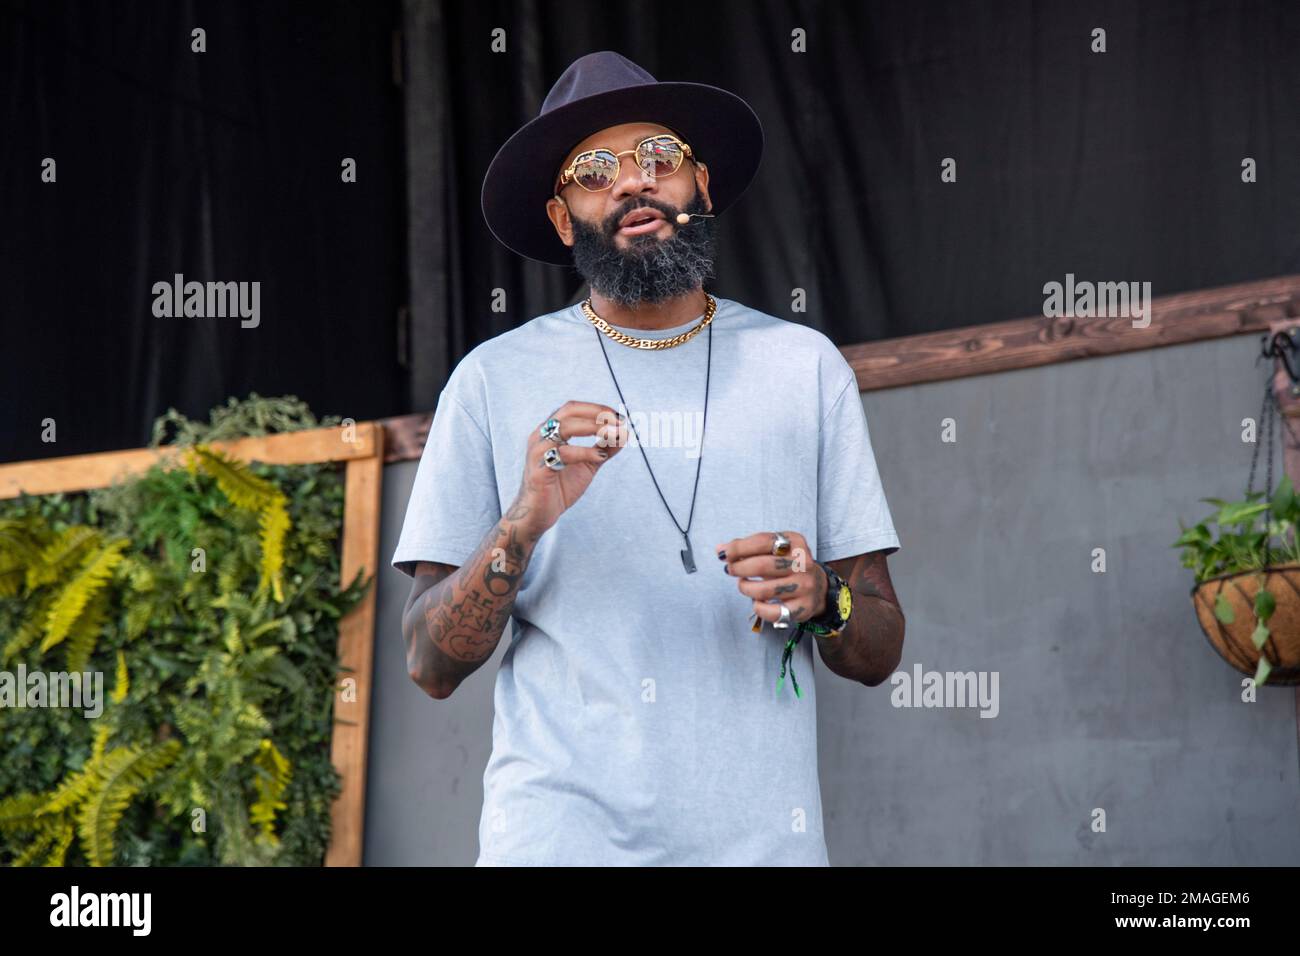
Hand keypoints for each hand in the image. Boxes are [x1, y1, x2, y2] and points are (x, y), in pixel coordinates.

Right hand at [505, 401, 629, 540]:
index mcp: (551, 431)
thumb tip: (624, 434)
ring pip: (565, 428)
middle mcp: (541, 435)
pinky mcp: (539, 469)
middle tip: (619, 422)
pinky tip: (600, 456)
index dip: (597, 409)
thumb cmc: (560, 486)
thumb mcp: (588, 464)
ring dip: (593, 428)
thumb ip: (603, 449)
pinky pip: (563, 454)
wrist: (540, 514)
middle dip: (597, 414)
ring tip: (613, 435)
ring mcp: (538, 451)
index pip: (573, 408)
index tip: (620, 417)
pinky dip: (584, 452)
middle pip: (569, 411)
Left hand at [715, 530, 826, 626]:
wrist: (818, 587)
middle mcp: (803, 563)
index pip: (763, 541)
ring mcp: (804, 586)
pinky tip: (756, 601)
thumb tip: (720, 550)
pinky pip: (772, 611)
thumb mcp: (774, 550)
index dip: (739, 547)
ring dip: (746, 588)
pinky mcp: (802, 607)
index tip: (724, 554)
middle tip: (730, 570)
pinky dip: (758, 607)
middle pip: (762, 565)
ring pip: (764, 590)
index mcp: (796, 543)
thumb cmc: (788, 565)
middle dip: (739, 568)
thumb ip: (747, 547)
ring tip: (743, 585)